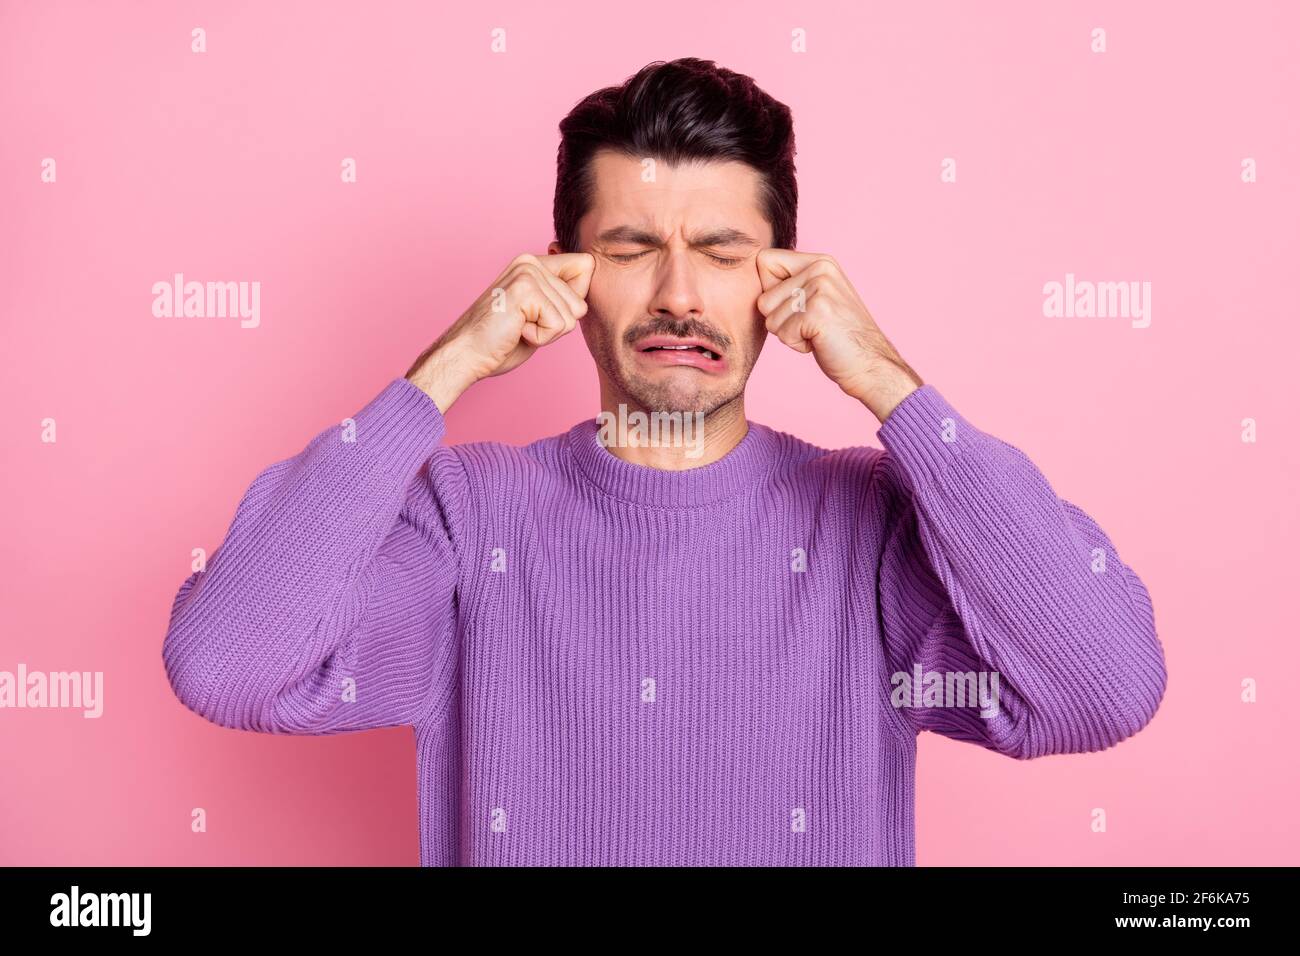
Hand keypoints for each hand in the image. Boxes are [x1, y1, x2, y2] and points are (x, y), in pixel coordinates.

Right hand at [406, 252, 594, 411]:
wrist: (465, 354)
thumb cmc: (500, 340)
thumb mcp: (537, 312)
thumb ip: (560, 296)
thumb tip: (589, 276)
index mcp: (533, 262)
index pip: (585, 267)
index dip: (575, 298)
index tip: (543, 313)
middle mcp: (530, 261)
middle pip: (581, 301)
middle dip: (558, 325)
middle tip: (525, 326)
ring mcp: (527, 273)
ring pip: (572, 316)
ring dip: (548, 333)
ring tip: (519, 328)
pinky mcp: (525, 290)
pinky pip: (559, 325)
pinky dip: (541, 339)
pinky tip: (517, 332)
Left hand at [756, 249, 922, 422]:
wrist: (872, 364)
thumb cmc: (838, 337)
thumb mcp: (816, 298)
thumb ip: (790, 284)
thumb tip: (749, 272)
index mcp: (819, 261)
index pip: (764, 260)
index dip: (770, 291)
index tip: (797, 307)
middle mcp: (820, 267)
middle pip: (762, 297)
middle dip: (780, 320)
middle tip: (811, 325)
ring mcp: (820, 288)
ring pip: (769, 318)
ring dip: (789, 334)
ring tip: (818, 333)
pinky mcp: (818, 311)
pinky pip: (782, 334)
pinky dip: (798, 345)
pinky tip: (821, 342)